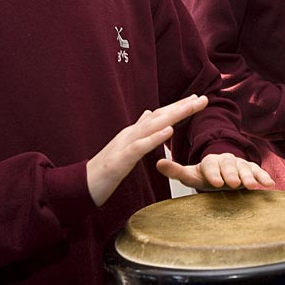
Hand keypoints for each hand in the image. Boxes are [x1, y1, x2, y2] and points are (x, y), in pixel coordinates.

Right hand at [86, 94, 208, 206]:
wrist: (81, 186)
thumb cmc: (103, 171)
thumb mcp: (124, 149)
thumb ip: (137, 132)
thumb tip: (148, 114)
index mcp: (132, 134)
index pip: (159, 117)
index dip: (177, 108)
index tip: (196, 101)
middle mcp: (130, 134)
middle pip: (159, 117)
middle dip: (182, 107)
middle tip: (203, 99)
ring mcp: (124, 145)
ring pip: (152, 126)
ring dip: (172, 115)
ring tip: (191, 107)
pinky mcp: (120, 160)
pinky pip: (139, 147)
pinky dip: (154, 137)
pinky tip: (169, 130)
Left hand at [156, 153, 275, 190]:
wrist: (222, 172)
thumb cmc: (205, 175)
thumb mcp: (190, 174)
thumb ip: (175, 170)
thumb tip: (158, 163)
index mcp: (209, 160)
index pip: (210, 164)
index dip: (213, 173)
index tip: (216, 182)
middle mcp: (226, 160)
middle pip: (229, 165)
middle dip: (231, 174)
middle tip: (233, 183)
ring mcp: (240, 164)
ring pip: (245, 168)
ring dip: (249, 176)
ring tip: (252, 186)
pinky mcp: (251, 170)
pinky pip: (258, 171)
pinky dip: (263, 177)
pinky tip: (269, 184)